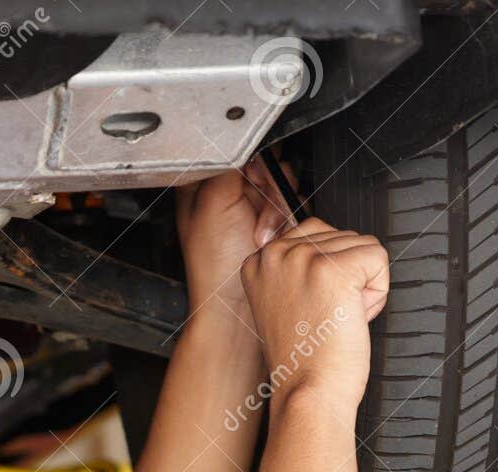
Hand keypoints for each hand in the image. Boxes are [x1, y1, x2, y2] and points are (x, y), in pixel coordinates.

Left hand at [175, 159, 292, 340]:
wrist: (236, 311)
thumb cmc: (214, 267)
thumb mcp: (212, 200)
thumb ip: (226, 161)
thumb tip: (240, 135)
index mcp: (205, 181)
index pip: (235, 142)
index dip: (247, 154)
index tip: (248, 174)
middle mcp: (229, 192)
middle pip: (265, 160)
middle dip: (266, 186)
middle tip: (254, 209)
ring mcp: (253, 210)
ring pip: (282, 184)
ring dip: (276, 209)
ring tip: (261, 235)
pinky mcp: (274, 225)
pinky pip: (293, 206)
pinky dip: (288, 221)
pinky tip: (273, 238)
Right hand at [240, 216, 389, 411]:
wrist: (307, 397)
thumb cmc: (303, 364)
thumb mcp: (286, 304)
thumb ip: (298, 270)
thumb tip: (329, 244)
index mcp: (258, 261)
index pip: (316, 235)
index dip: (327, 277)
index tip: (310, 312)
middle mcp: (275, 254)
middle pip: (341, 237)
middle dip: (347, 279)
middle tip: (324, 320)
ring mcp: (303, 259)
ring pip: (362, 247)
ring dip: (362, 287)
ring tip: (336, 321)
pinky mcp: (334, 270)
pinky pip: (378, 259)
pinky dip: (378, 293)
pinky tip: (352, 318)